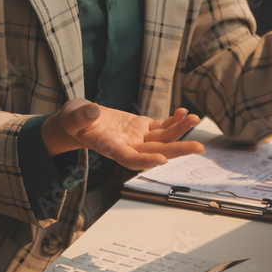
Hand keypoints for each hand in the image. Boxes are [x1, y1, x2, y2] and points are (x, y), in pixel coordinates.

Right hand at [41, 99, 205, 169]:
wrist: (80, 120)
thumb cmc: (73, 121)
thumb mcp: (72, 117)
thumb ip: (80, 116)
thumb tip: (91, 111)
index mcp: (111, 148)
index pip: (130, 159)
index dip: (146, 160)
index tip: (162, 159)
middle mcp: (128, 146)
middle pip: (156, 151)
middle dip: (178, 149)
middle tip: (199, 148)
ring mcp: (137, 137)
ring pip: (162, 138)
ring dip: (180, 130)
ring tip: (195, 119)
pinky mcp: (142, 127)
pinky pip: (161, 126)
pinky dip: (173, 120)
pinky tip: (184, 113)